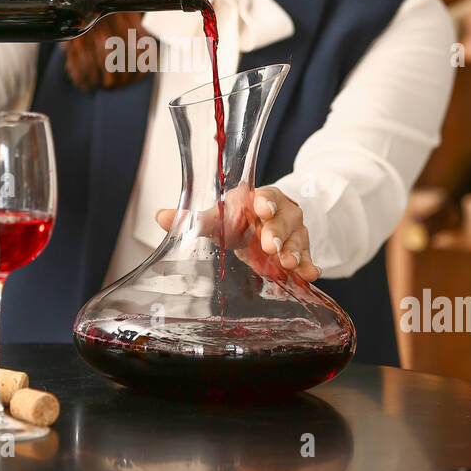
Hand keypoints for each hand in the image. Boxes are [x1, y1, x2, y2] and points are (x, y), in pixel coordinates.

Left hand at [155, 183, 318, 283]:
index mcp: (259, 198)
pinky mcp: (300, 252)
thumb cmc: (238, 221)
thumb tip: (160, 217)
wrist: (261, 230)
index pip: (265, 195)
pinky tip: (310, 275)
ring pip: (298, 237)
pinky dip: (309, 265)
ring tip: (289, 263)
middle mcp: (280, 212)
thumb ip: (194, 220)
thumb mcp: (218, 219)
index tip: (260, 208)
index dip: (264, 201)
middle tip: (269, 244)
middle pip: (284, 218)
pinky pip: (308, 257)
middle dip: (277, 231)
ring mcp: (293, 232)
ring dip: (294, 250)